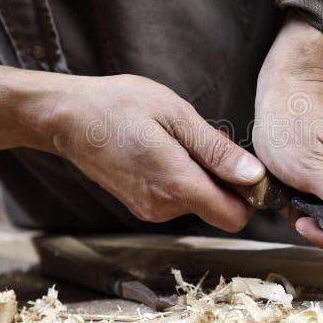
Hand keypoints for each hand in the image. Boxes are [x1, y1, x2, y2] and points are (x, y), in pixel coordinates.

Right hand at [44, 74, 264, 230]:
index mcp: (177, 185)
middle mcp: (164, 208)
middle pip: (218, 209)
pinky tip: (163, 150)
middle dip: (223, 180)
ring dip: (200, 176)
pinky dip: (181, 179)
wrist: (67, 117)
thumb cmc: (120, 105)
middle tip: (202, 141)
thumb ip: (217, 151)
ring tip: (175, 140)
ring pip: (197, 203)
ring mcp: (149, 210)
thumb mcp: (176, 115)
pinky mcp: (140, 206)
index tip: (243, 166)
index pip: (234, 217)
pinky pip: (176, 199)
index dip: (248, 195)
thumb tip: (254, 175)